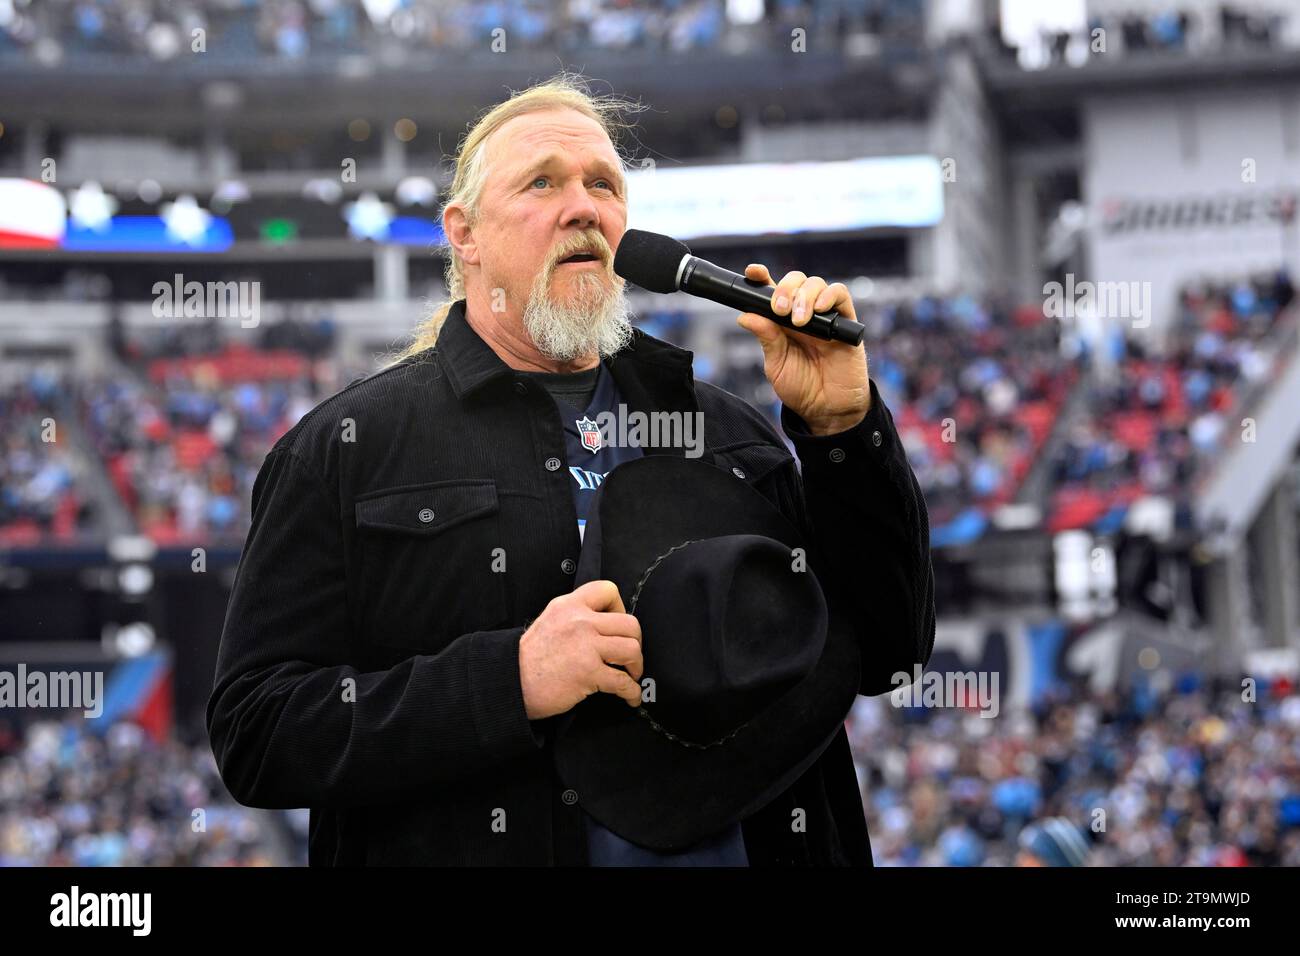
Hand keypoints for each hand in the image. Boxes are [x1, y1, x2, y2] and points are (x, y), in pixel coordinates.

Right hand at [518, 580, 643, 719]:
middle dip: (636, 642)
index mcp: (569, 605)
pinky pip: (623, 682)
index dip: (621, 608)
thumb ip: (575, 616)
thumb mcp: (550, 620)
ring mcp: (586, 647)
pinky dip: (632, 692)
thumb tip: (604, 625)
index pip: (608, 590)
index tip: (618, 626)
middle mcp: (580, 621)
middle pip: (630, 624)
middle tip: (630, 656)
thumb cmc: (530, 657)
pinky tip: (631, 696)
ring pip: (632, 650)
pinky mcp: (588, 673)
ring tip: (631, 674)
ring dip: (637, 665)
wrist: (511, 681)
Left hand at [735, 264, 870, 435]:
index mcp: (781, 322)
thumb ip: (766, 339)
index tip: (752, 272)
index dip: (761, 277)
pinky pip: (840, 295)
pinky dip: (829, 296)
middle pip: (794, 281)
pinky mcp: (845, 321)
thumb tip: (745, 316)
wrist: (828, 408)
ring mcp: (825, 316)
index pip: (771, 292)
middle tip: (779, 310)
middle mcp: (803, 313)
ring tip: (799, 321)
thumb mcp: (777, 364)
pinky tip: (819, 310)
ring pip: (816, 283)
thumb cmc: (802, 387)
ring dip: (804, 296)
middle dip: (784, 290)